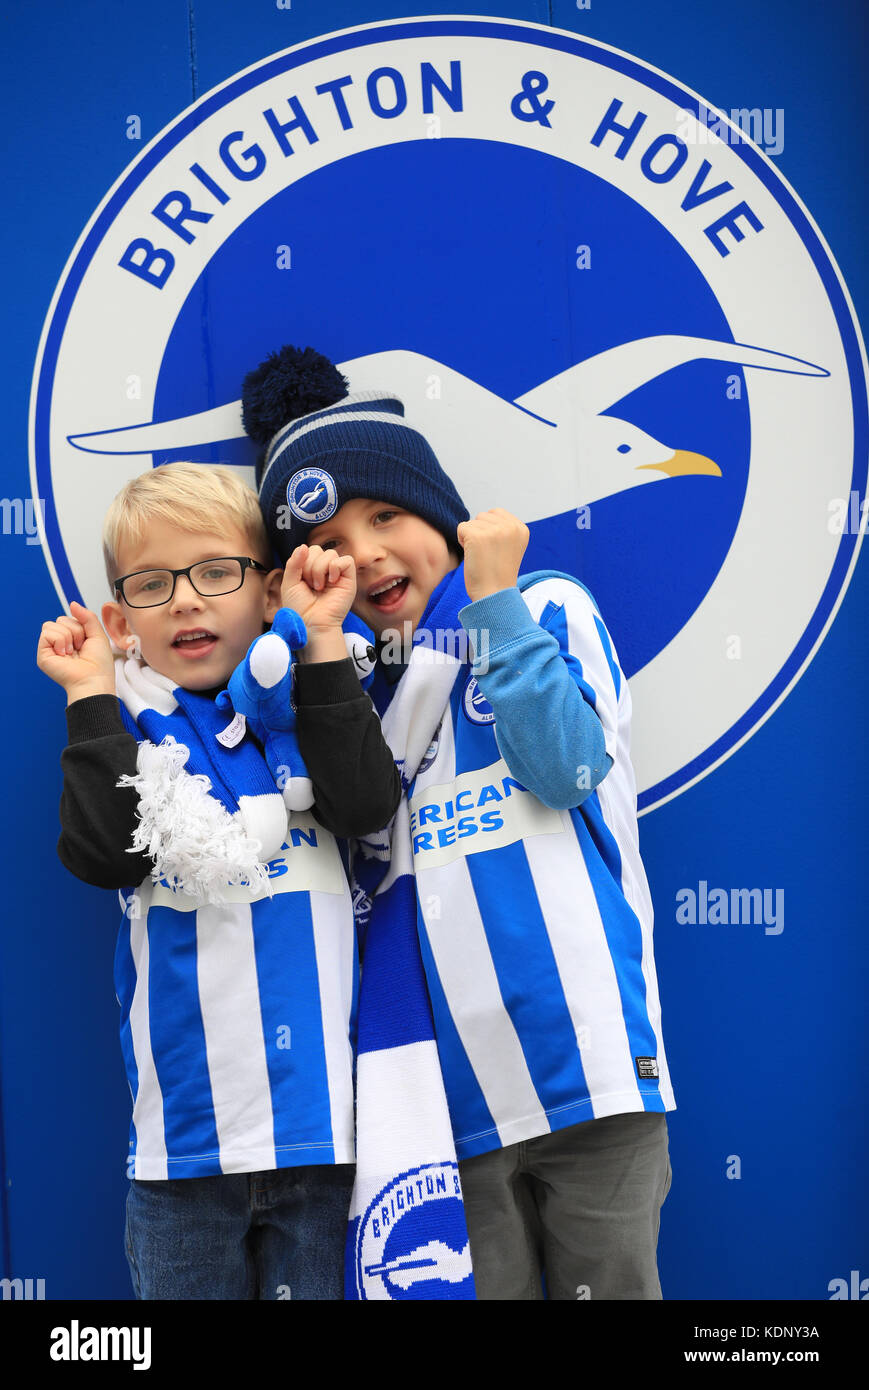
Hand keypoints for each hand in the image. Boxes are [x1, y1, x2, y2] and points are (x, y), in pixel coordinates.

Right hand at [37, 601, 115, 702]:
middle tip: (80, 648)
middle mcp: (61, 643)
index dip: (81, 626)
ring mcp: (51, 648)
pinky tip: (64, 654)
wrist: (94, 679)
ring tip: (72, 652)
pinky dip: (60, 641)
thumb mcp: (98, 634)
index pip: (69, 618)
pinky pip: (47, 633)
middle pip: (60, 619)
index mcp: (73, 638)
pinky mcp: (43, 654)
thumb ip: (87, 616)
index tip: (87, 642)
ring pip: (52, 624)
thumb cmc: (99, 664)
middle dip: (75, 631)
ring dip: (68, 636)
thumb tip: (72, 603)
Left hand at [281, 545, 356, 662]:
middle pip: (318, 549)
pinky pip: (346, 560)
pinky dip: (335, 568)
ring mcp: (337, 574)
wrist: (311, 624)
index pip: (307, 550)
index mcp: (310, 569)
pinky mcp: (349, 579)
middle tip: (310, 585)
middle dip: (309, 566)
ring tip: (319, 587)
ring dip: (320, 569)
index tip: (301, 580)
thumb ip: (294, 563)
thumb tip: (303, 546)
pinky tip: (331, 581)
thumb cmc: (300, 608)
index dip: (302, 561)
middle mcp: (324, 570)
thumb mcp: (290, 583)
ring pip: (330, 553)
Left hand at [456, 509, 529, 600]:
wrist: (494, 595)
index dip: (489, 530)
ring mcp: (494, 531)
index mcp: (521, 529)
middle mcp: (510, 527)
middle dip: (480, 533)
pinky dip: (461, 542)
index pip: (496, 513)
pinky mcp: (477, 536)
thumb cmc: (497, 574)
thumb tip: (483, 516)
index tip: (495, 550)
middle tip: (487, 555)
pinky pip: (461, 528)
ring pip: (471, 522)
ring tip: (481, 556)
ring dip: (471, 538)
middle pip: (482, 516)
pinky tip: (473, 556)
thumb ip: (502, 529)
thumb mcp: (509, 547)